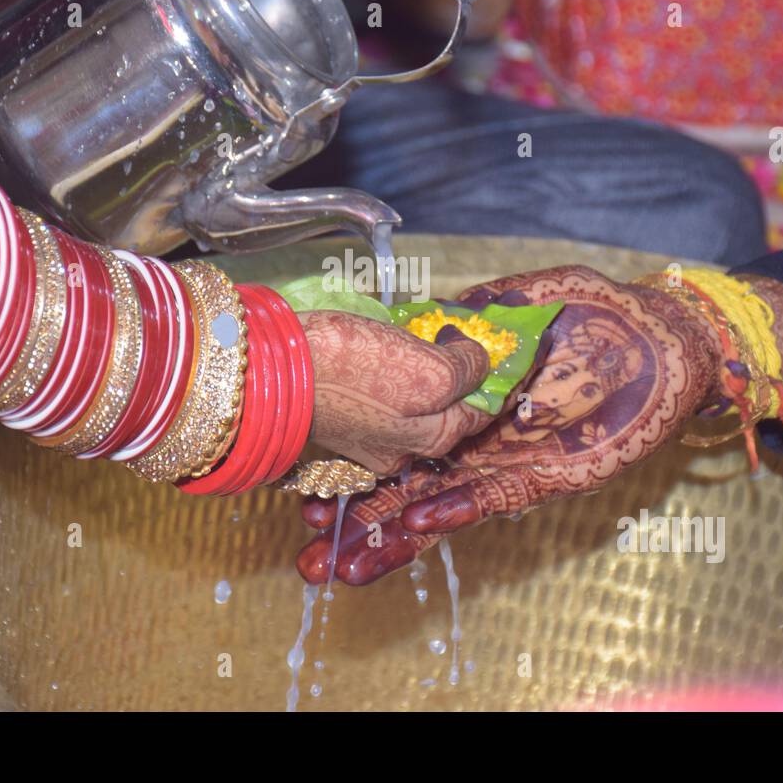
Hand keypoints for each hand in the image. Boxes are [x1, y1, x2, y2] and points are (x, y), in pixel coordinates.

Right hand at [296, 266, 724, 583]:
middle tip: (307, 551)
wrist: (669, 344)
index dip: (355, 459)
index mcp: (465, 402)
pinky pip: (490, 496)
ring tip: (347, 566)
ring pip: (437, 505)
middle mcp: (473, 441)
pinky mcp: (541, 475)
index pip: (397, 438)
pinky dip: (454, 509)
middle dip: (358, 522)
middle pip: (404, 487)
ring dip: (395, 533)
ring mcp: (503, 461)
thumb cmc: (605, 316)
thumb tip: (444, 308)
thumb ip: (490, 303)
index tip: (307, 477)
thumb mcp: (538, 295)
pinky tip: (418, 520)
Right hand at [301, 309, 492, 474]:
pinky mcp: (339, 418)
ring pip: (412, 399)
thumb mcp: (431, 370)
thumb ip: (466, 368)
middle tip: (465, 332)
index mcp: (434, 440)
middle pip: (448, 406)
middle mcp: (404, 450)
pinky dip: (390, 371)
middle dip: (461, 371)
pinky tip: (390, 345)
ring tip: (430, 333)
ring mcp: (368, 438)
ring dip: (425, 368)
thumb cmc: (357, 370)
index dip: (499, 374)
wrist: (273, 370)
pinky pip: (378, 394)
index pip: (485, 408)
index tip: (508, 343)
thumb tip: (478, 359)